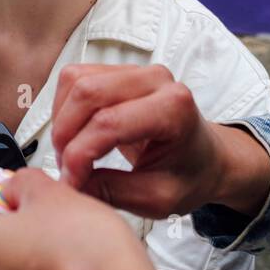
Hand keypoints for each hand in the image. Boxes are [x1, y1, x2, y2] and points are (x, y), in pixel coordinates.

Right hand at [51, 63, 269, 221]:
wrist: (207, 157)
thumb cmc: (189, 176)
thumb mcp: (157, 199)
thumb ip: (112, 192)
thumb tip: (68, 184)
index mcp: (174, 108)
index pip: (109, 123)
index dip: (79, 155)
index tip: (71, 183)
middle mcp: (156, 79)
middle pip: (87, 92)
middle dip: (65, 134)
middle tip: (67, 169)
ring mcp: (136, 70)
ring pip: (76, 80)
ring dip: (62, 120)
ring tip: (72, 153)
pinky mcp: (119, 70)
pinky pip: (75, 78)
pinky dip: (65, 108)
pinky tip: (76, 135)